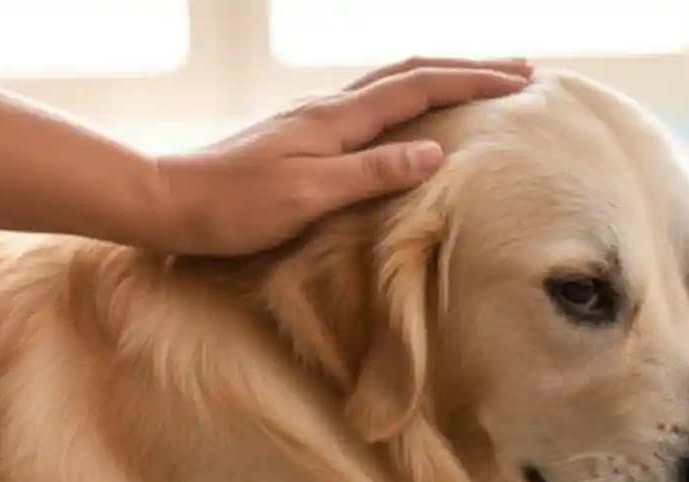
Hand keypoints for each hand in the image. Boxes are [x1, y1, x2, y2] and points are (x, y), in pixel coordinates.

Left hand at [146, 57, 531, 256]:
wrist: (168, 202)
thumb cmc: (234, 208)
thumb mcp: (308, 196)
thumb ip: (371, 172)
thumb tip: (435, 150)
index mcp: (337, 119)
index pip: (420, 88)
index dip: (473, 81)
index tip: (520, 81)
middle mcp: (329, 109)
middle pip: (411, 73)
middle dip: (467, 68)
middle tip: (517, 70)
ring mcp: (315, 120)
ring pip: (392, 84)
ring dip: (440, 78)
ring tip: (477, 82)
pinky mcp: (304, 136)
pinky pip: (373, 105)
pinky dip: (409, 99)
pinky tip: (411, 116)